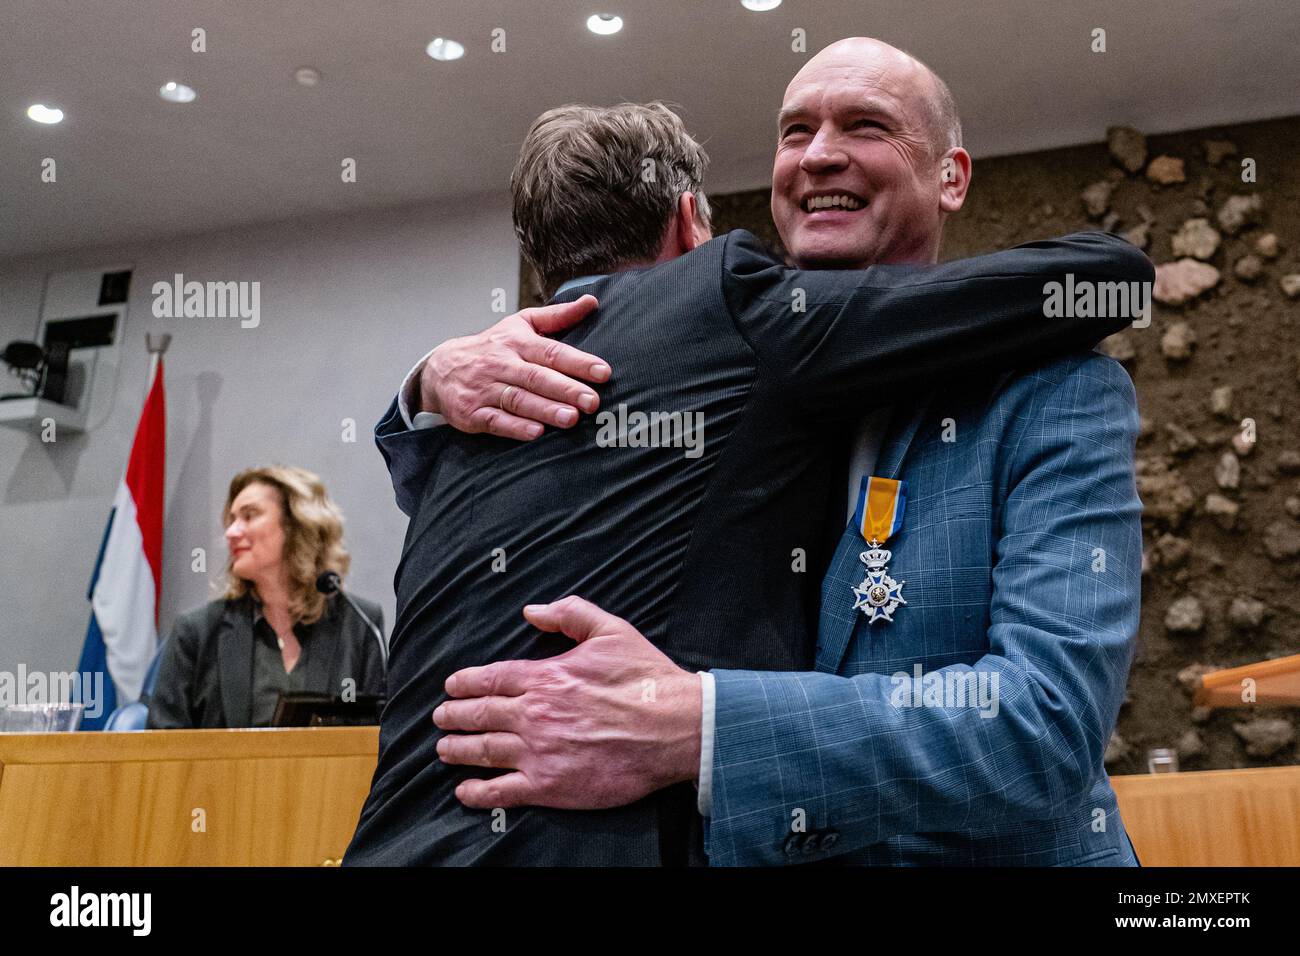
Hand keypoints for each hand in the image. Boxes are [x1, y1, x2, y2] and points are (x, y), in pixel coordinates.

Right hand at [412, 295, 609, 440]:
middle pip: (536, 377)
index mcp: (517, 342)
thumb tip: (591, 302)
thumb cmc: (492, 347)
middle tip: (592, 402)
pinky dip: (515, 428)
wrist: (441, 368)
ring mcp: (485, 389)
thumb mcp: (521, 325)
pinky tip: (536, 433)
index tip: (603, 372)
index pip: (551, 351)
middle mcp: (501, 364)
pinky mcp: (472, 412)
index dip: (578, 362)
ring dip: (545, 410)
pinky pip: (495, 420)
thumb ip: (558, 316)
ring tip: (571, 419)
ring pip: (518, 400)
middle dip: (566, 389)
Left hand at [433, 595, 702, 809]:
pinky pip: (502, 791)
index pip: (491, 679)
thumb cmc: (646, 680)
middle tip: (440, 718)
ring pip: (483, 751)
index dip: (466, 683)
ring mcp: (538, 751)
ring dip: (458, 750)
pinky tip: (465, 791)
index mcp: (546, 677)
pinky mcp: (550, 785)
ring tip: (444, 749)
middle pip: (479, 714)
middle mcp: (534, 714)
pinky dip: (478, 791)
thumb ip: (569, 614)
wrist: (674, 728)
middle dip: (454, 716)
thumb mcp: (610, 630)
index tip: (452, 686)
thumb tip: (533, 611)